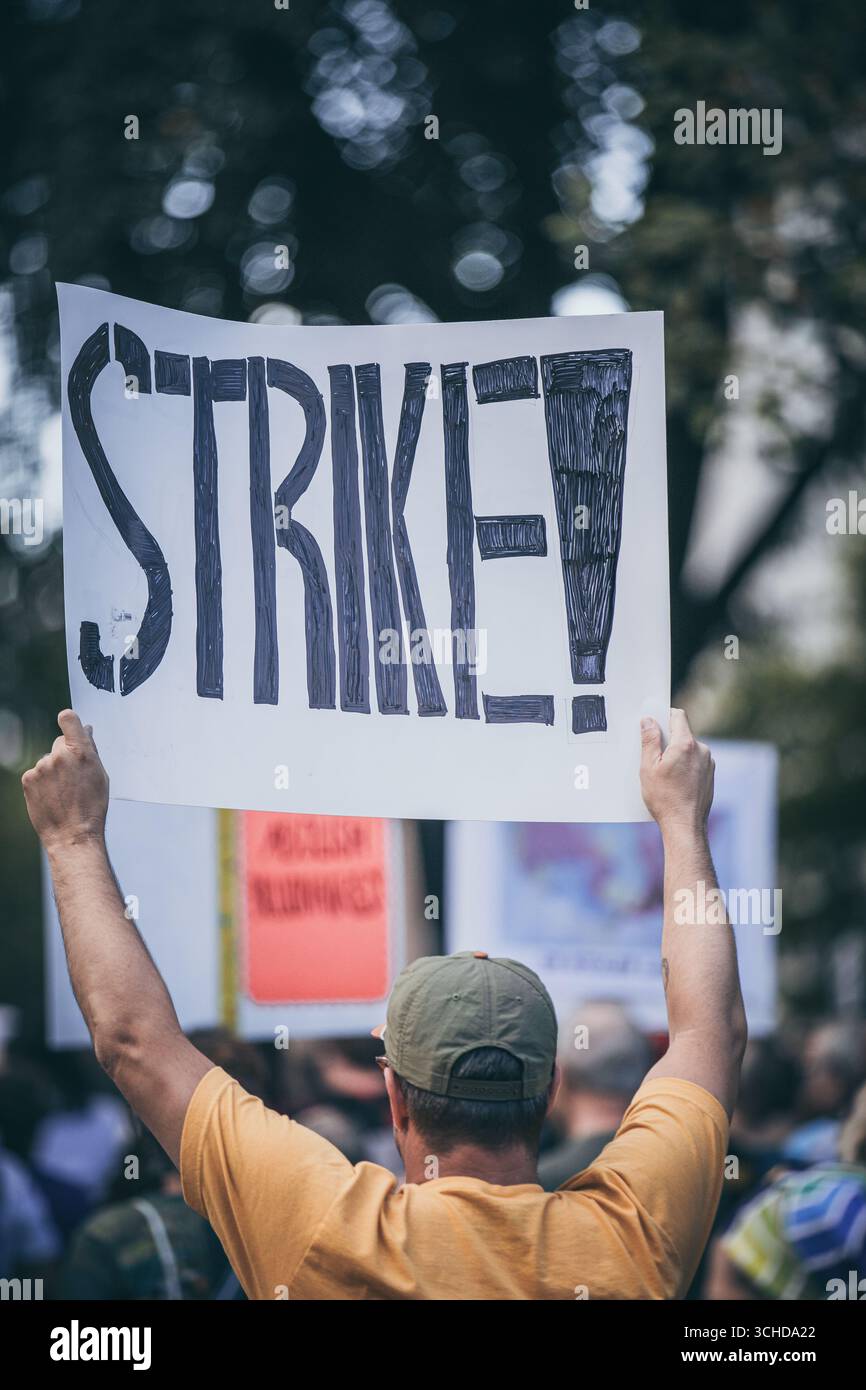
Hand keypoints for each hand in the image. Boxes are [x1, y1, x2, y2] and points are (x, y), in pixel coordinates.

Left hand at [22, 710, 108, 851]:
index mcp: (81, 752)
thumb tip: (85, 733)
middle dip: (65, 754)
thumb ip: (91, 751)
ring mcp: (41, 766)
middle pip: (59, 743)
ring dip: (53, 771)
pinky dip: (42, 782)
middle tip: (72, 776)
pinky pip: (36, 773)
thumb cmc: (91, 808)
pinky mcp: (28, 778)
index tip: (69, 724)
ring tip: (63, 792)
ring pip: (48, 760)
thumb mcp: (100, 776)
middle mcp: (59, 755)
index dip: (69, 720)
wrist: (72, 834)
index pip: (68, 719)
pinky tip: (52, 796)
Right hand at [639, 708, 713, 836]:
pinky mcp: (709, 775)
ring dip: (676, 754)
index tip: (653, 723)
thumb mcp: (648, 767)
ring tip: (663, 773)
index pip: (678, 715)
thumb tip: (648, 720)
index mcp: (686, 744)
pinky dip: (684, 765)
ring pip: (688, 748)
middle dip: (667, 739)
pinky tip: (673, 781)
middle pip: (682, 733)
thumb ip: (649, 740)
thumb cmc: (664, 798)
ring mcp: (708, 763)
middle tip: (652, 755)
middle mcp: (701, 750)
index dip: (664, 716)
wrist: (685, 825)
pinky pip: (695, 761)